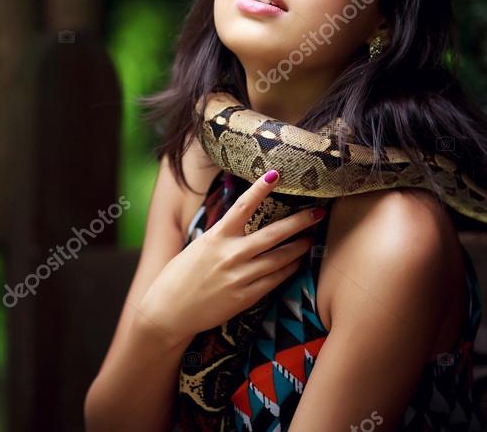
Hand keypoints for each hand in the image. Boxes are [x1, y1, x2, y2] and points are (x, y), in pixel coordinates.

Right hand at [135, 169, 325, 348]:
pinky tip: (297, 262)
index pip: (242, 207)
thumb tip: (241, 220)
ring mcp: (239, 277)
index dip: (260, 189)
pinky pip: (274, 280)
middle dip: (299, 222)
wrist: (167, 312)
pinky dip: (288, 269)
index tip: (276, 174)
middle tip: (318, 212)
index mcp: (216, 237)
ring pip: (279, 258)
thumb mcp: (199, 247)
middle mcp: (230, 255)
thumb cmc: (180, 276)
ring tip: (311, 238)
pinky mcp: (245, 297)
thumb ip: (222, 235)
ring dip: (299, 247)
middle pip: (273, 234)